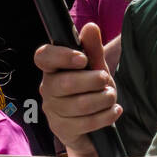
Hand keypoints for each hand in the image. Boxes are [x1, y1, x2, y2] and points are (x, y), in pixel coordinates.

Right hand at [34, 22, 119, 156]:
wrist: (93, 126)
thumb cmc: (91, 91)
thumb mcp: (96, 68)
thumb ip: (93, 49)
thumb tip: (90, 27)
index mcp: (52, 69)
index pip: (43, 57)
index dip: (61, 56)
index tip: (82, 59)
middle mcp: (47, 89)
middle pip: (65, 83)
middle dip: (94, 81)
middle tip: (107, 80)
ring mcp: (52, 110)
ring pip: (79, 104)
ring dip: (104, 100)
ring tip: (111, 98)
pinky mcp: (62, 129)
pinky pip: (86, 122)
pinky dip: (106, 116)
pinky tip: (113, 111)